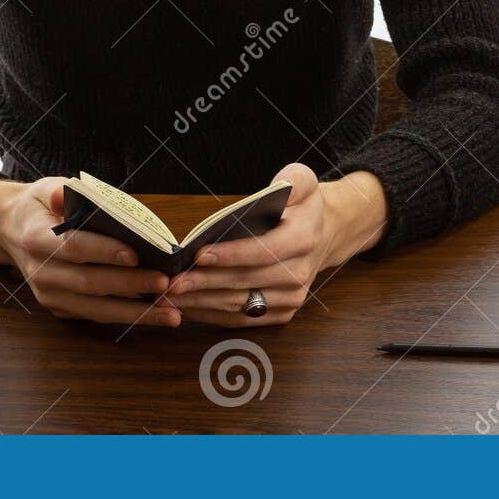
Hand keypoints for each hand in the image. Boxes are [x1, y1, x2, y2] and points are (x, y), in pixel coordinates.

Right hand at [0, 175, 181, 327]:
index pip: (73, 247)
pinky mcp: (59, 309)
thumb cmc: (40, 207)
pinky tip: (154, 314)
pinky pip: (95, 315)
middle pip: (89, 283)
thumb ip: (61, 191)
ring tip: (171, 313)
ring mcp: (48, 295)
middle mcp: (40, 272)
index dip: (104, 251)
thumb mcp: (46, 188)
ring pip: (95, 308)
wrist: (12, 231)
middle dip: (130, 284)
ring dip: (135, 313)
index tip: (135, 254)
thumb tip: (65, 195)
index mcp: (36, 238)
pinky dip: (126, 316)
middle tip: (165, 283)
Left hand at [158, 163, 387, 326]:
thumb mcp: (305, 180)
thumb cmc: (305, 206)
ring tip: (172, 295)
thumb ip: (294, 179)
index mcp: (303, 239)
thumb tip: (279, 187)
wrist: (325, 234)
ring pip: (240, 304)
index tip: (199, 254)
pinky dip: (213, 315)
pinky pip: (243, 318)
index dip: (231, 255)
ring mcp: (292, 297)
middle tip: (174, 281)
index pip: (264, 250)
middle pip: (246, 281)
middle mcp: (299, 273)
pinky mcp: (282, 313)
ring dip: (203, 302)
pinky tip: (188, 307)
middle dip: (206, 282)